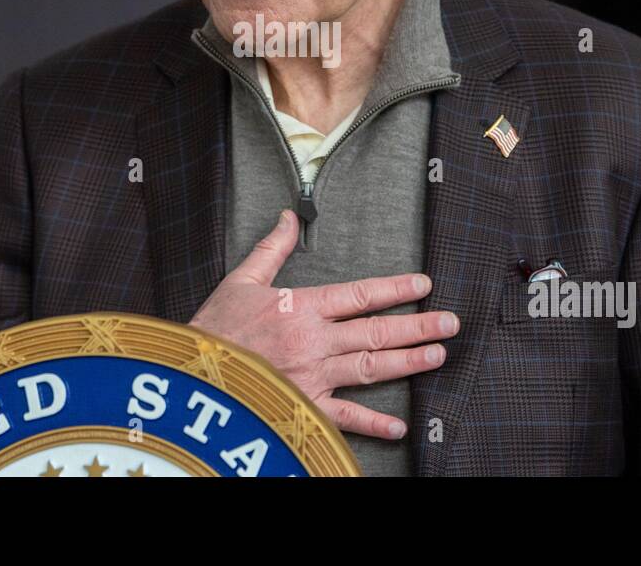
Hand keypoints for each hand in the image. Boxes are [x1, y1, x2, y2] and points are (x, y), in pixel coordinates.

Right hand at [188, 209, 458, 439]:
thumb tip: (290, 216)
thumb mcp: (240, 281)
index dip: (395, 289)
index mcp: (301, 307)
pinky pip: (345, 417)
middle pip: (377, 331)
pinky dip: (373, 423)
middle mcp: (314, 342)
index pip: (359, 294)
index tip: (422, 285)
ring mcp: (313, 378)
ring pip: (371, 368)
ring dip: (408, 362)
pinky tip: (399, 426)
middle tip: (449, 322)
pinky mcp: (304, 410)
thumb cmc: (213, 329)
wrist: (191, 378)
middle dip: (417, 326)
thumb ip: (271, 249)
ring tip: (438, 355)